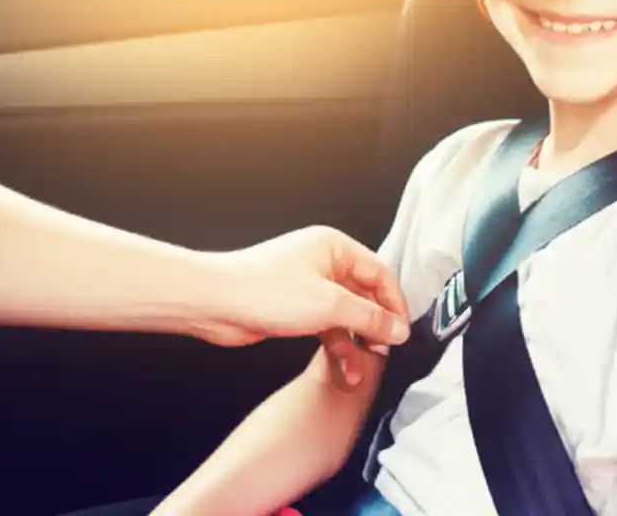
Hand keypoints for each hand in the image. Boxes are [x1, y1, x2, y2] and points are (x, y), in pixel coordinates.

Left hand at [195, 226, 409, 356]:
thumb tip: (398, 328)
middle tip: (384, 350)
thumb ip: (368, 318)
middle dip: (374, 326)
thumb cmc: (261, 289)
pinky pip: (327, 327)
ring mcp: (309, 287)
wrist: (214, 303)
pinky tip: (344, 368)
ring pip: (346, 316)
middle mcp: (324, 263)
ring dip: (355, 343)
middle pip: (365, 296)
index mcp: (335, 247)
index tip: (402, 331)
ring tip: (363, 368)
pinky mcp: (296, 309)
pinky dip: (336, 347)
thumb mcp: (327, 305)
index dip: (394, 304)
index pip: (380, 274)